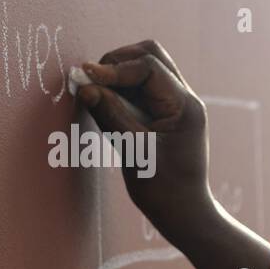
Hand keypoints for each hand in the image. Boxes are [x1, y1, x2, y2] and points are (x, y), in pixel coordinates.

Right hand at [77, 39, 213, 245]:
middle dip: (117, 62)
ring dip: (116, 75)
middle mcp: (184, 99)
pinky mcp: (163, 114)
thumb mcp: (135, 152)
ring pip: (144, 68)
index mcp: (185, 106)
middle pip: (150, 55)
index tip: (84, 77)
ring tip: (96, 94)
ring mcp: (175, 105)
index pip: (149, 67)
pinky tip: (104, 105)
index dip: (114, 68)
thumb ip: (111, 115)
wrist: (184, 213)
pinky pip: (139, 88)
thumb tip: (84, 86)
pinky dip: (119, 90)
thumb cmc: (165, 190)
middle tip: (92, 83)